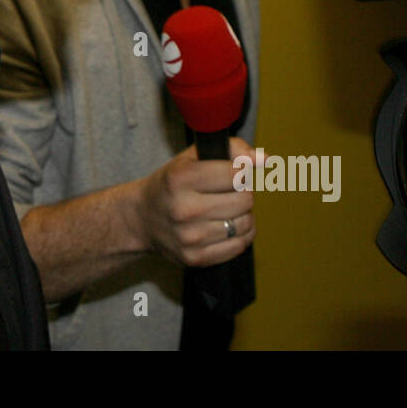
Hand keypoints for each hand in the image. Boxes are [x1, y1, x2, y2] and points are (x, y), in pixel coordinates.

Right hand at [135, 139, 259, 268]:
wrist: (141, 218)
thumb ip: (231, 149)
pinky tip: (228, 226)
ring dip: (244, 214)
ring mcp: (189, 237)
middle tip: (228, 192)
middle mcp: (183, 209)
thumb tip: (264, 160)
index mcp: (179, 178)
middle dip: (243, 192)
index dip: (240, 171)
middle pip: (245, 199)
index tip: (231, 173)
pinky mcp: (195, 258)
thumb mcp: (191, 157)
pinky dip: (241, 235)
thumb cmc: (171, 184)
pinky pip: (239, 246)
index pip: (236, 174)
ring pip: (245, 223)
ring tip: (228, 209)